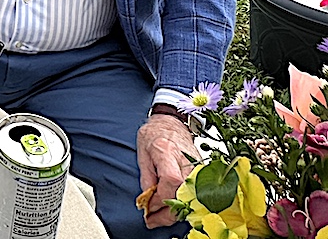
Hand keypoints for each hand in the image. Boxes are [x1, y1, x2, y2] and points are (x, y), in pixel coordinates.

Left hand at [136, 114, 197, 228]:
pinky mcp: (200, 175)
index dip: (160, 198)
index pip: (170, 181)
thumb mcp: (142, 153)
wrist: (171, 124)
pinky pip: (192, 196)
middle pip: (182, 196)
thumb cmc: (155, 135)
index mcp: (168, 153)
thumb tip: (147, 200)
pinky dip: (180, 206)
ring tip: (157, 217)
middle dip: (166, 214)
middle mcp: (187, 163)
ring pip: (189, 200)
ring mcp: (197, 169)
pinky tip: (169, 209)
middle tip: (150, 220)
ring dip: (173, 213)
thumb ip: (146, 178)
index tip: (148, 206)